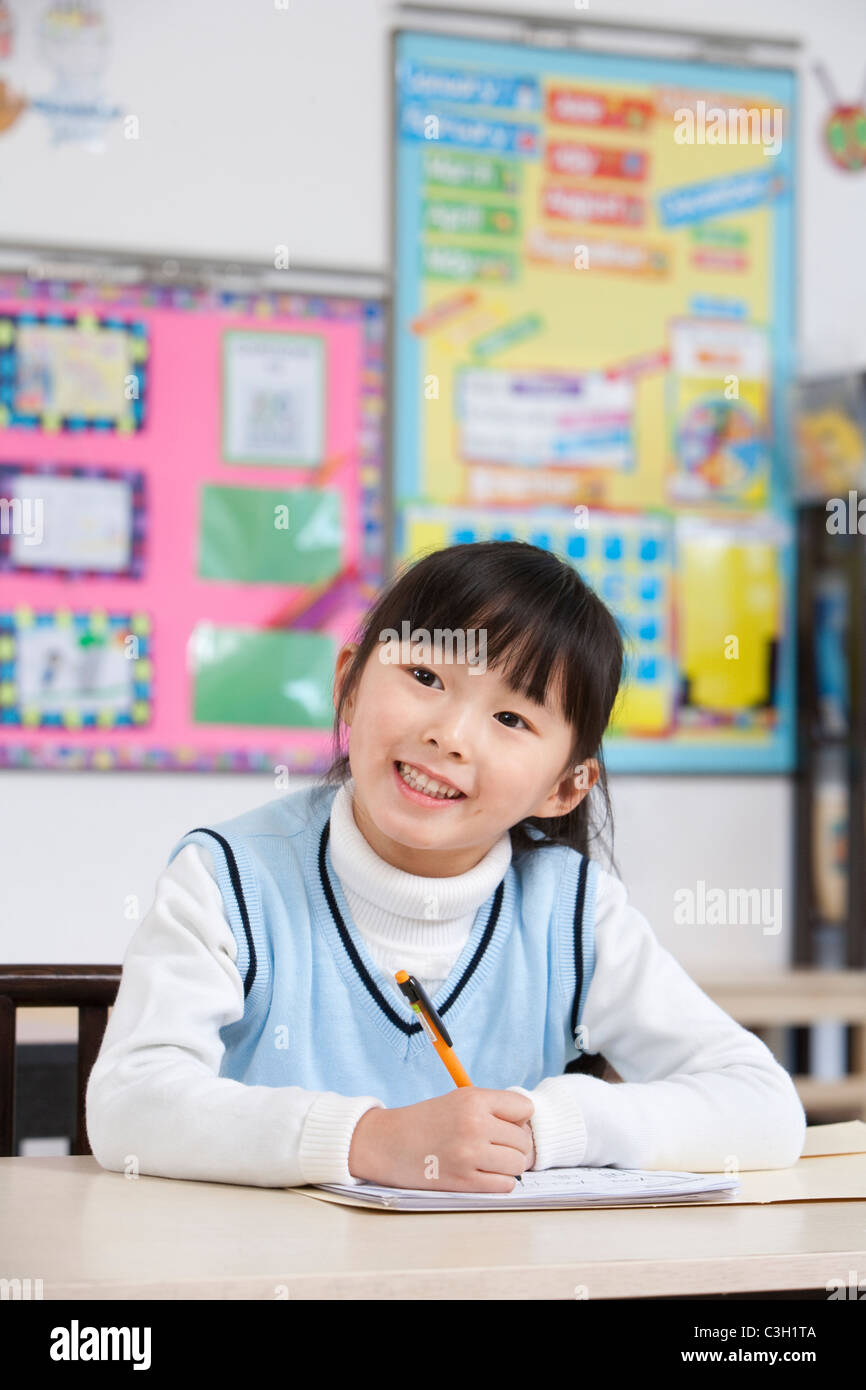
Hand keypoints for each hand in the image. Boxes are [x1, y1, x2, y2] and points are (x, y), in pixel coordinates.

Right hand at [348, 1087, 534, 1191]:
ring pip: (518, 1164)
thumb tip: (528, 1126)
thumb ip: (493, 1107)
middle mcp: (475, 1125)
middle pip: (523, 1140)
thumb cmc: (427, 1120)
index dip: (519, 1118)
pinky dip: (499, 1182)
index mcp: (474, 1099)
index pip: (525, 1109)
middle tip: (497, 1146)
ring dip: (509, 1165)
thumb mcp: (459, 1099)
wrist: (390, 1143)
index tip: (507, 1124)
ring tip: (491, 1160)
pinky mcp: (465, 1180)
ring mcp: (470, 1154)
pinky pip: (505, 1185)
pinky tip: (483, 1173)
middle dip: (515, 1145)